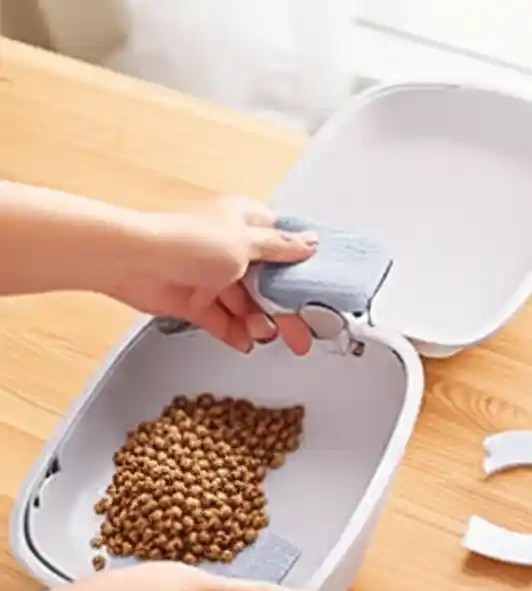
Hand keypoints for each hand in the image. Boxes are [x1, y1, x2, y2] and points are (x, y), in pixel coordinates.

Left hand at [111, 196, 317, 354]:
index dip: (302, 272)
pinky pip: (221, 320)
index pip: (285, 247)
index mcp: (247, 224)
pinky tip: (244, 342)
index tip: (317, 295)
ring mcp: (212, 275)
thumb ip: (282, 248)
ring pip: (246, 305)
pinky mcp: (194, 300)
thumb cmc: (185, 241)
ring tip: (262, 334)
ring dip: (257, 322)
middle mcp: (231, 248)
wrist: (132, 262)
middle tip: (299, 333)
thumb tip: (312, 242)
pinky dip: (233, 332)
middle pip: (268, 284)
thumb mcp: (247, 242)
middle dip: (283, 310)